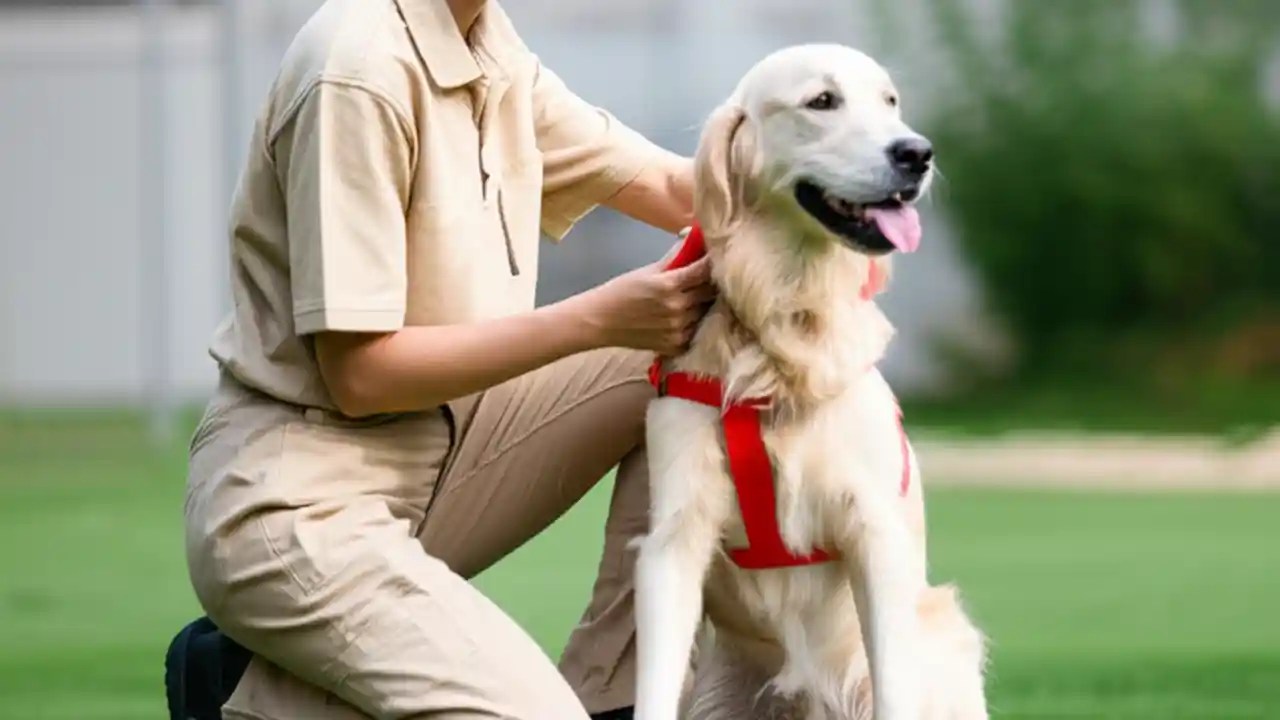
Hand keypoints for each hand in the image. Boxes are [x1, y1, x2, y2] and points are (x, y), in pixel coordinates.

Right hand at [568, 240, 715, 354]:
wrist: (600, 321)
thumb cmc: (621, 291)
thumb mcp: (648, 270)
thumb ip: (674, 256)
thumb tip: (692, 235)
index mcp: (669, 284)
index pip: (705, 270)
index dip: (712, 263)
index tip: (717, 258)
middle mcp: (677, 307)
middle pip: (710, 292)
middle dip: (711, 283)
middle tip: (711, 278)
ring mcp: (678, 329)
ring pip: (705, 313)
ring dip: (704, 305)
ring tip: (698, 298)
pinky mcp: (676, 345)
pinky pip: (696, 332)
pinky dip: (694, 324)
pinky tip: (686, 318)